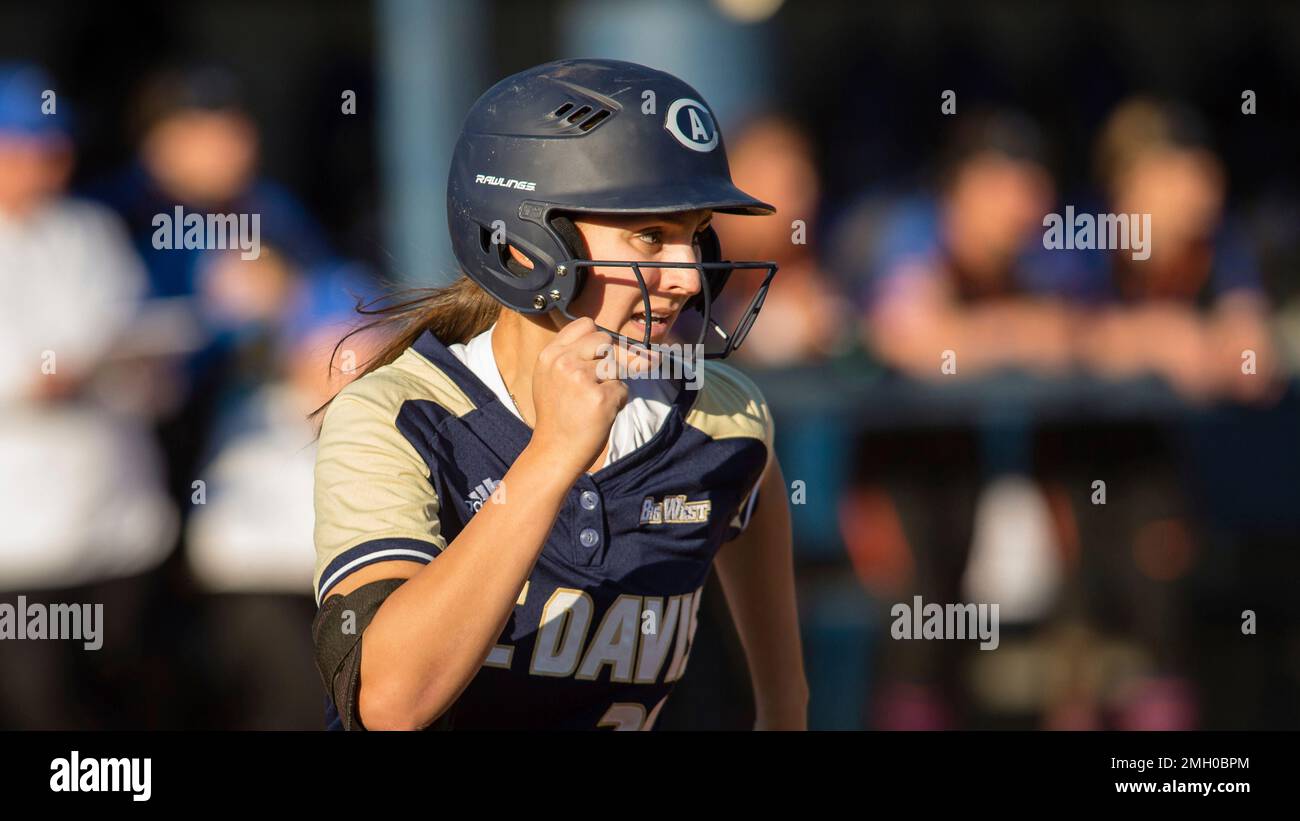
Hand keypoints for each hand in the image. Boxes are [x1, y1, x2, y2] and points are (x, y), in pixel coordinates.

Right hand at [526, 317, 628, 478]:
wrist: (555, 451)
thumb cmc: (558, 415)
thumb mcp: (552, 378)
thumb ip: (575, 354)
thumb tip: (617, 340)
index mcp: (550, 354)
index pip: (585, 324)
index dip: (598, 339)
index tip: (599, 355)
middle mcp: (563, 362)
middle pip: (605, 340)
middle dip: (610, 359)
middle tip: (599, 382)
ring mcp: (581, 378)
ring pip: (616, 365)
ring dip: (613, 383)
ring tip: (595, 401)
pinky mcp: (599, 397)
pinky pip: (623, 389)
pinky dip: (618, 402)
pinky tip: (600, 414)